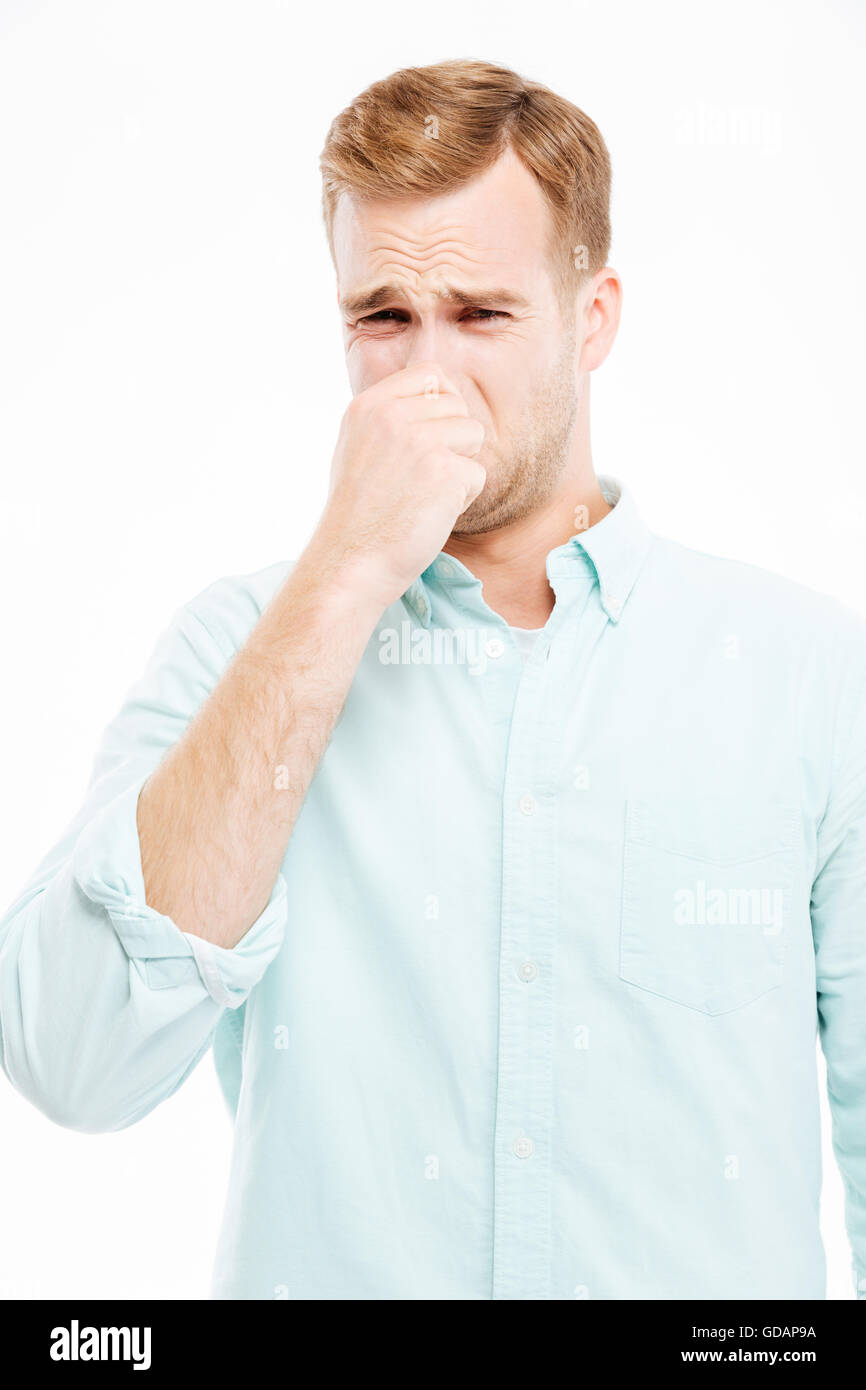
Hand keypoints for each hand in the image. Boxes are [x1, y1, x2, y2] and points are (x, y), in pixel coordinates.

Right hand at [310, 362, 485, 607]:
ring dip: (460, 468)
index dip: (442, 403)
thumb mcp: (357, 448)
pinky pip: (478, 474)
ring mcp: (419, 442)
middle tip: (424, 478)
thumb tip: (439, 396)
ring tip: (427, 495)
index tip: (431, 436)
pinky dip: (462, 499)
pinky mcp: (444, 473)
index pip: (430, 374)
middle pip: (458, 406)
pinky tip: (431, 514)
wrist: (349, 563)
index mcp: (368, 405)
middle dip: (453, 441)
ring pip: (474, 435)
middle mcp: (392, 416)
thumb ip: (391, 418)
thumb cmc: (357, 516)